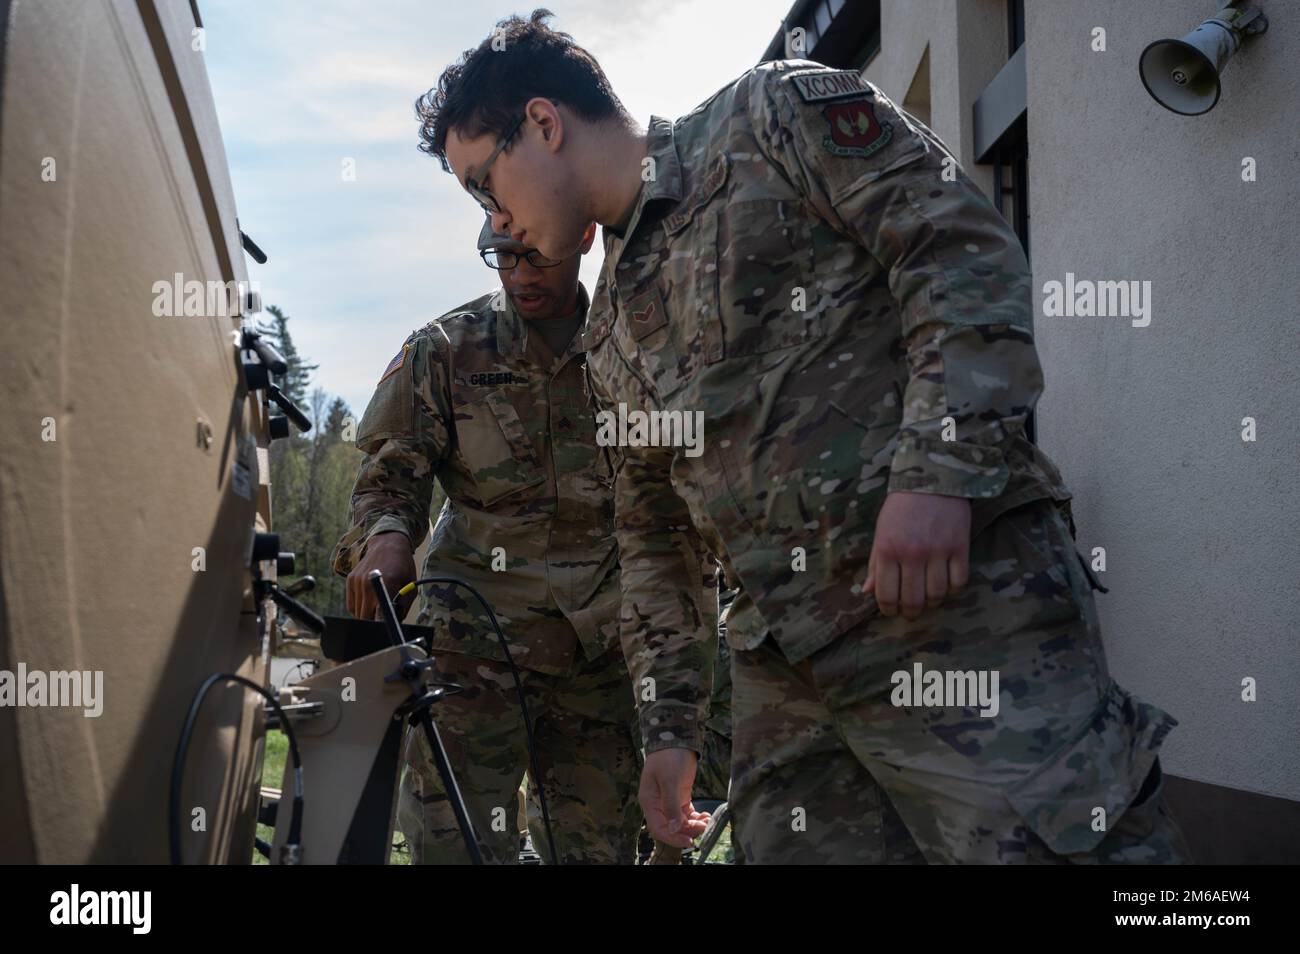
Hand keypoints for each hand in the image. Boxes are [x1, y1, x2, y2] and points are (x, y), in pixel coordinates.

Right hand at [346, 531, 415, 619]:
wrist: (387, 545)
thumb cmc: (402, 567)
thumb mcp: (410, 586)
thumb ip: (403, 606)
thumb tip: (396, 624)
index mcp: (388, 584)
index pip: (380, 615)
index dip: (382, 627)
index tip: (385, 631)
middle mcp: (369, 584)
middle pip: (366, 618)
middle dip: (374, 622)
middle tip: (383, 618)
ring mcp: (357, 582)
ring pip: (357, 613)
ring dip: (367, 615)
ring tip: (377, 606)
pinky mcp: (350, 581)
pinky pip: (351, 605)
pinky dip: (359, 608)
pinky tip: (369, 600)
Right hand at [639, 748, 709, 848]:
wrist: (676, 738)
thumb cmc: (669, 757)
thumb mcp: (670, 780)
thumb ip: (671, 804)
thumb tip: (674, 827)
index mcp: (650, 801)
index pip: (658, 828)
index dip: (672, 838)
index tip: (689, 841)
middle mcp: (657, 804)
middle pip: (670, 827)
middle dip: (687, 831)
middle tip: (703, 827)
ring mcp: (668, 801)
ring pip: (680, 822)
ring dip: (693, 825)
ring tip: (707, 820)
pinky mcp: (680, 796)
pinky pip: (686, 814)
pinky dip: (695, 818)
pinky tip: (705, 816)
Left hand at [865, 491, 970, 619]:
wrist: (931, 478)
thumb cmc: (901, 508)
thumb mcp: (881, 532)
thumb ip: (875, 563)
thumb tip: (867, 591)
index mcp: (887, 549)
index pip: (886, 594)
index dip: (889, 609)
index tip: (891, 611)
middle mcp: (912, 553)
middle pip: (913, 600)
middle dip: (911, 612)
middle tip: (911, 612)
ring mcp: (938, 551)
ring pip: (937, 594)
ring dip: (932, 602)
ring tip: (928, 599)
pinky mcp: (960, 546)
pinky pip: (959, 581)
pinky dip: (953, 589)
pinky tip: (946, 584)